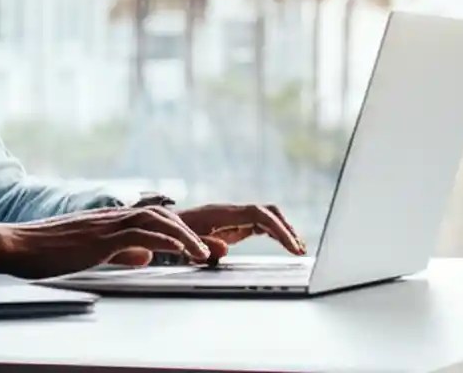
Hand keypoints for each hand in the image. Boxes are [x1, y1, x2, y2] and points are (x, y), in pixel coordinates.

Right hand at [0, 206, 211, 278]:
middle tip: (210, 248)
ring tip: (201, 252)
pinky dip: (162, 242)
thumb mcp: (89, 252)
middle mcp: (110, 217)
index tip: (198, 241)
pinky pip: (137, 235)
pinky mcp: (98, 238)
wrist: (15, 245)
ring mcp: (105, 226)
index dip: (178, 227)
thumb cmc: (43, 251)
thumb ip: (118, 252)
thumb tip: (144, 257)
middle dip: (189, 231)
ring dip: (182, 236)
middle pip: (161, 215)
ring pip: (155, 221)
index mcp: (108, 220)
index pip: (152, 216)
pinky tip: (177, 251)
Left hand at [177, 203, 306, 262]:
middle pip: (269, 212)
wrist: (163, 227)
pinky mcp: (235, 224)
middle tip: (300, 250)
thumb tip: (225, 248)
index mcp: (223, 213)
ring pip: (268, 217)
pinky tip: (285, 245)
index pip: (259, 214)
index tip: (292, 246)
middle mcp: (232, 211)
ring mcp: (235, 216)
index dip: (278, 228)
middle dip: (287, 229)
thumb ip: (202, 245)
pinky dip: (276, 233)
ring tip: (298, 250)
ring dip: (284, 231)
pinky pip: (261, 224)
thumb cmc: (173, 235)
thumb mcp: (184, 244)